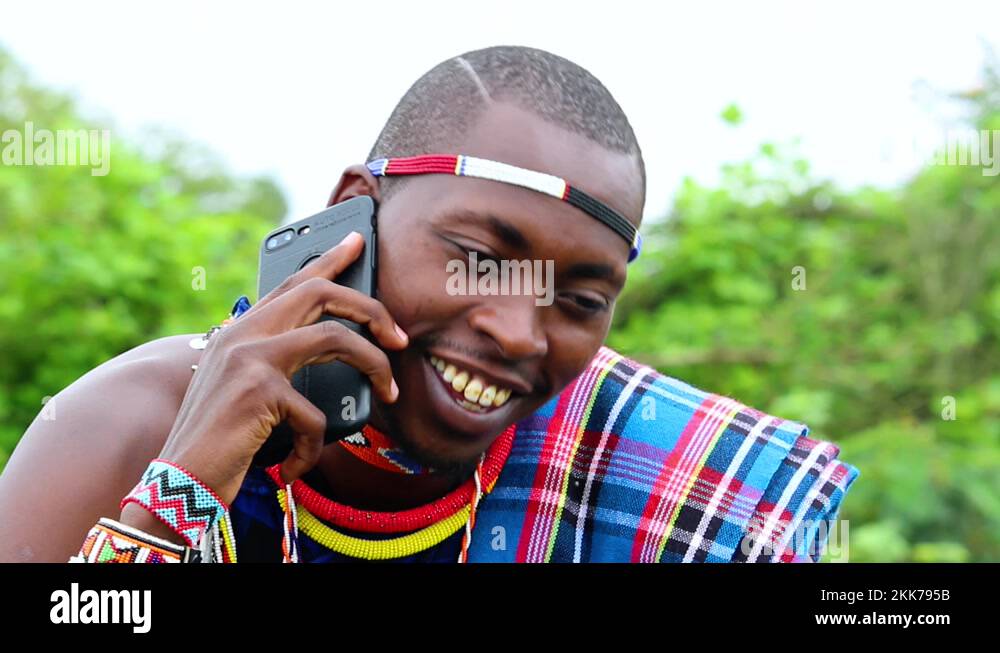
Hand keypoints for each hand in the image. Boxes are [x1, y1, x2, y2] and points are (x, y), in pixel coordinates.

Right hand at [144, 231, 407, 507]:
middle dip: (371, 309)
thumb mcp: (248, 392)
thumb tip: (337, 353)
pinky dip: (313, 446)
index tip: (357, 242)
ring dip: (374, 367)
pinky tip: (295, 467)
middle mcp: (243, 334)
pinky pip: (316, 414)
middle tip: (399, 337)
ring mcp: (250, 357)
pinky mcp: (259, 390)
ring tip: (388, 393)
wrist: (179, 481)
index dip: (328, 259)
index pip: (292, 282)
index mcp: (241, 331)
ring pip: (335, 338)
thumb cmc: (220, 441)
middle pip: (321, 293)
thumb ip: (278, 365)